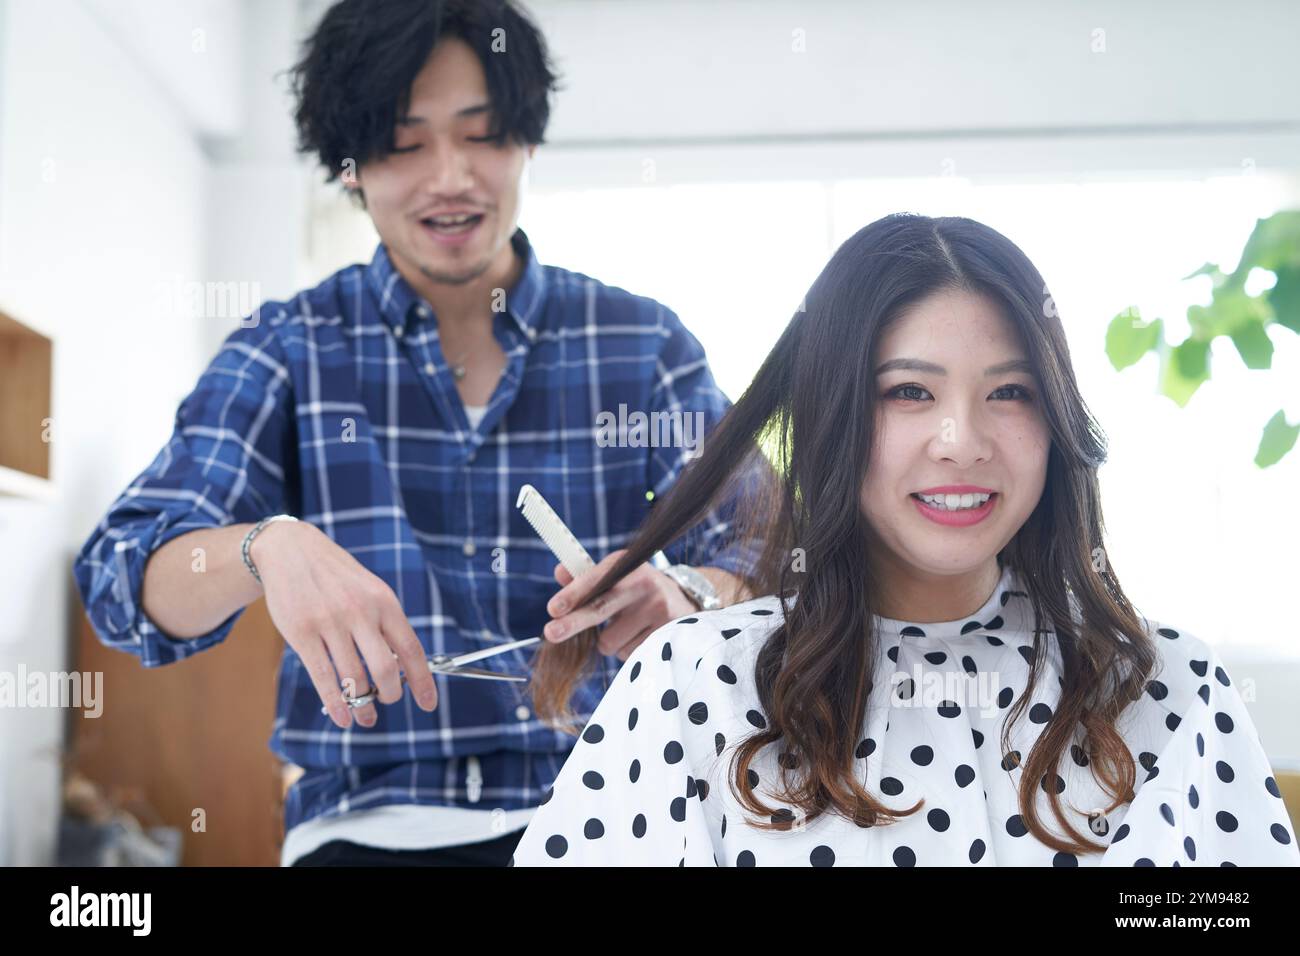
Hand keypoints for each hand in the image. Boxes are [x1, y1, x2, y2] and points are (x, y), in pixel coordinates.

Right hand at [251, 520, 438, 728]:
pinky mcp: (302, 633)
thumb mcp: (370, 590)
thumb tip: (404, 667)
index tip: (428, 704)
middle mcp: (361, 612)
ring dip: (362, 706)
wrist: (291, 550)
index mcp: (384, 602)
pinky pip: (324, 677)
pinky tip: (343, 717)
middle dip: (389, 695)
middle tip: (387, 702)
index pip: (411, 649)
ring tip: (365, 718)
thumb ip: (386, 624)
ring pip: (354, 678)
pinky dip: (336, 704)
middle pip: (385, 669)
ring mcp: (330, 623)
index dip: (422, 681)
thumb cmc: (337, 577)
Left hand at [543, 549, 696, 660]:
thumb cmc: (638, 589)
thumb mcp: (616, 576)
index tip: (554, 608)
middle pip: (600, 608)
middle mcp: (643, 583)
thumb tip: (559, 572)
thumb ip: (586, 577)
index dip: (573, 594)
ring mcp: (657, 609)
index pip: (596, 580)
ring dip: (610, 641)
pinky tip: (641, 636)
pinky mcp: (666, 633)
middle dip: (573, 623)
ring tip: (627, 627)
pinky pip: (627, 655)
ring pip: (610, 642)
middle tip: (551, 632)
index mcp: (625, 566)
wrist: (686, 600)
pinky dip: (626, 650)